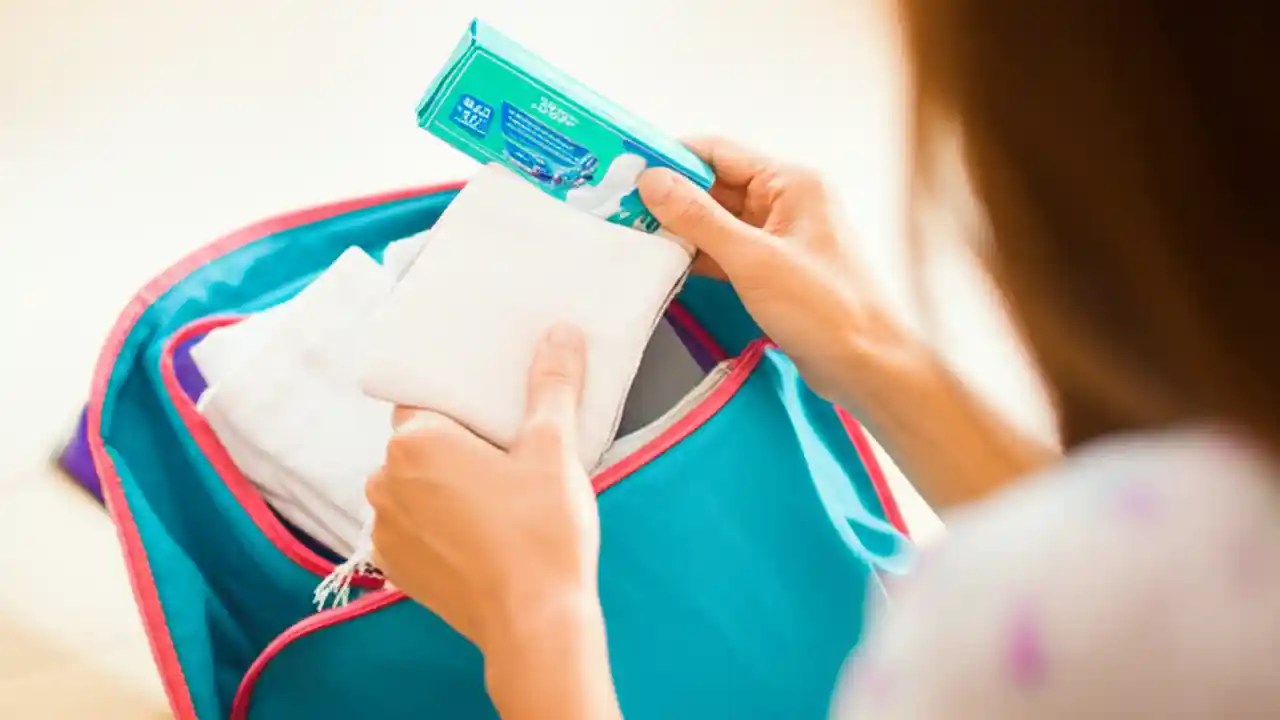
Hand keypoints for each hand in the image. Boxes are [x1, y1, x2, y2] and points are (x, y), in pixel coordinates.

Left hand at [365, 325, 601, 652]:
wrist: (535, 624)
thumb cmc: (543, 532)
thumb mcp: (554, 450)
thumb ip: (552, 386)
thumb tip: (560, 333)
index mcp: (414, 441)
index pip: (423, 397)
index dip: (458, 398)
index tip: (490, 407)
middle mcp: (384, 480)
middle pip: (418, 442)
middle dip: (456, 442)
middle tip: (507, 450)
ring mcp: (385, 529)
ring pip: (415, 486)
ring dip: (445, 484)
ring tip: (499, 495)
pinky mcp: (397, 568)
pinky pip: (414, 526)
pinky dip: (440, 523)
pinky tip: (483, 531)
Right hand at [638, 137, 919, 402]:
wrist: (868, 366)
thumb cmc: (825, 309)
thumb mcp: (752, 260)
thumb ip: (698, 219)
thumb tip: (651, 181)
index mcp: (791, 182)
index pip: (719, 152)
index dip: (672, 158)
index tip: (626, 168)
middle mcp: (788, 201)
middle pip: (716, 185)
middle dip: (671, 196)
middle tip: (618, 207)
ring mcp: (782, 236)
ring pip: (719, 220)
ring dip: (682, 228)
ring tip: (633, 234)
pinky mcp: (776, 269)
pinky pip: (728, 250)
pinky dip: (699, 255)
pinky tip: (667, 264)